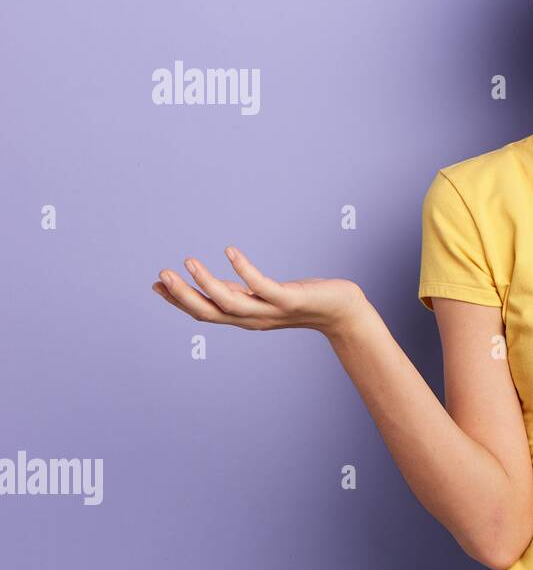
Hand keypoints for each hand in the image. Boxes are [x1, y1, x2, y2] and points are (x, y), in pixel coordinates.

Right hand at [152, 246, 368, 335]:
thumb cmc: (301, 300)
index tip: (155, 285)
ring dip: (206, 283)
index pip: (204, 311)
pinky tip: (230, 251)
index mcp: (244, 316)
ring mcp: (271, 310)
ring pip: (230, 302)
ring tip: (188, 261)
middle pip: (210, 311)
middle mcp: (253, 318)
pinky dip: (244, 270)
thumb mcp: (263, 296)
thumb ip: (238, 291)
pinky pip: (262, 286)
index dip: (179, 300)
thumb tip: (209, 284)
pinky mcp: (289, 300)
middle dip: (183, 295)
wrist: (341, 311)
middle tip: (161, 274)